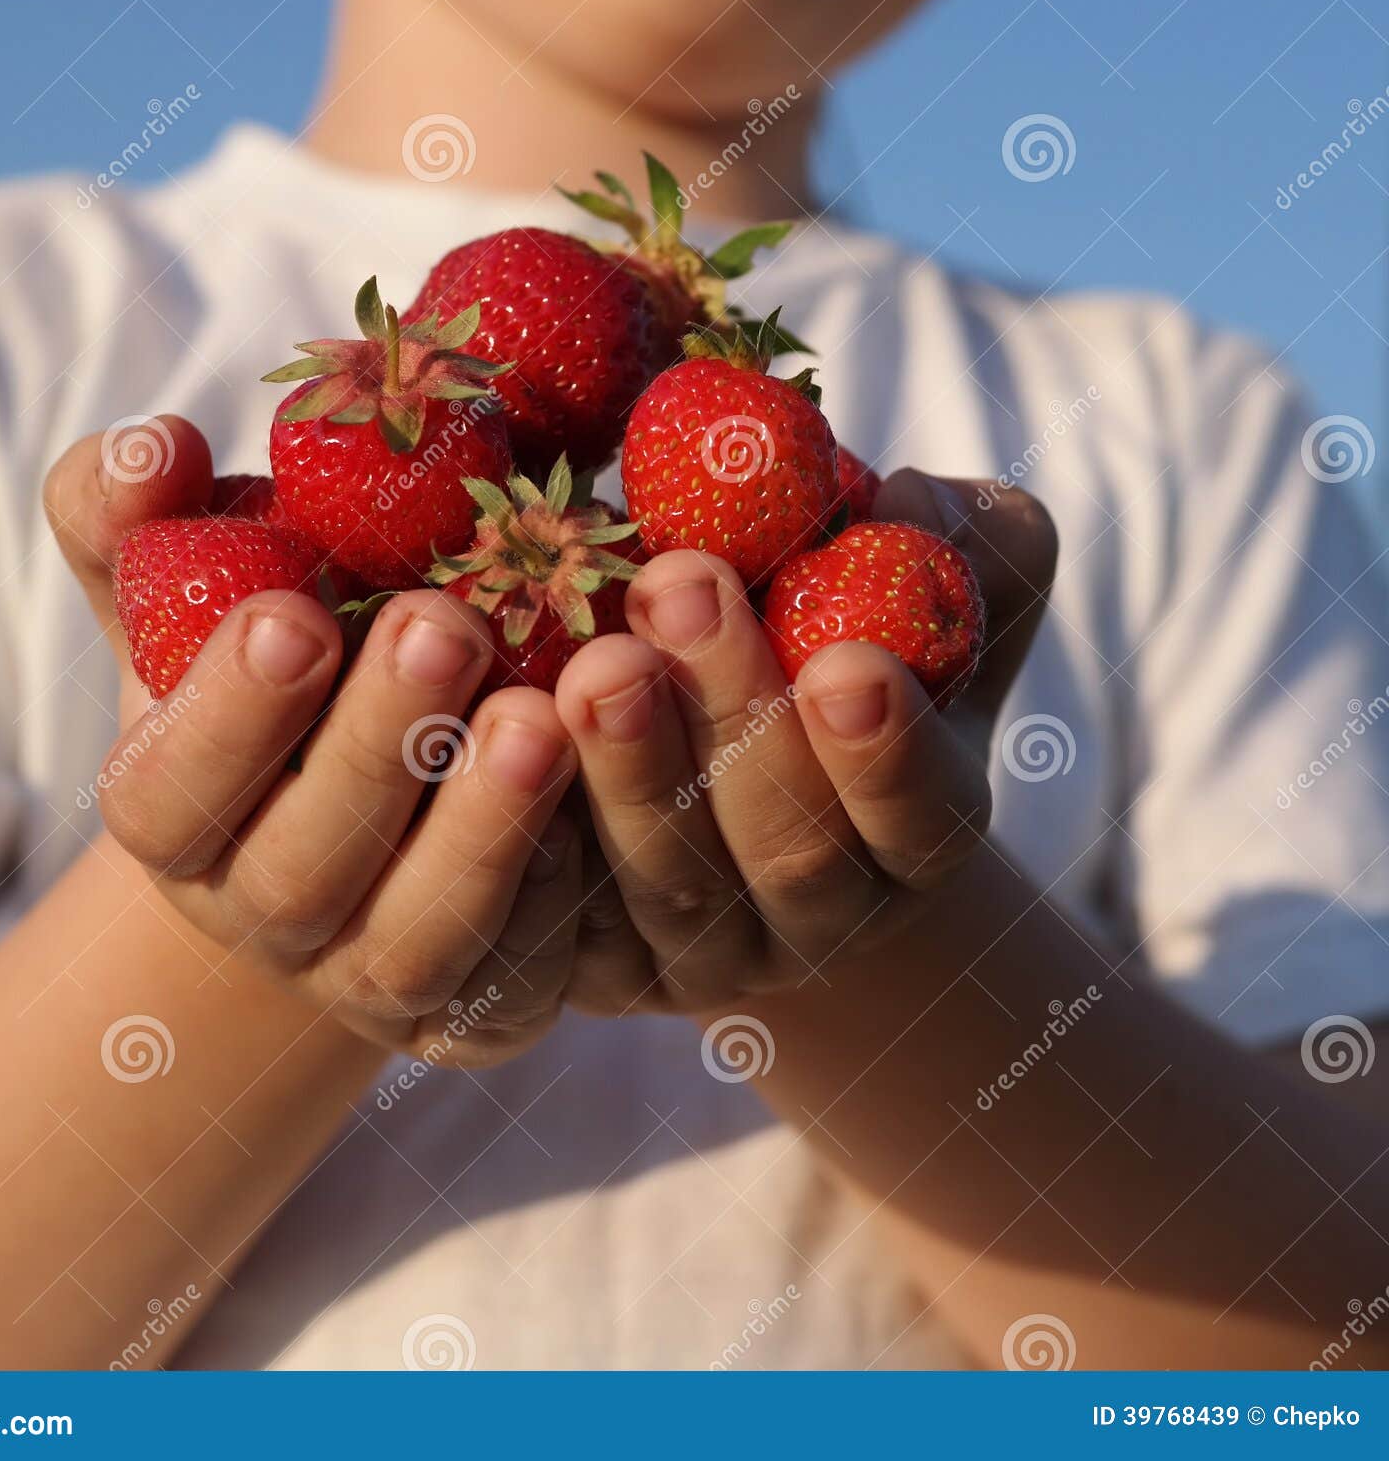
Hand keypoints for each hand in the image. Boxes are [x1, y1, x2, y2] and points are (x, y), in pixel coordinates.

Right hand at [43, 417, 582, 1063]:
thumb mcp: (197, 581)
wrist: (361, 789)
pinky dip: (571, 890)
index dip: (227, 715)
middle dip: (374, 749)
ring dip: (482, 832)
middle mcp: (266, 917)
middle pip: (303, 872)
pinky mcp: (482, 1006)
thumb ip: (142, 513)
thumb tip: (159, 448)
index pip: (170, 795)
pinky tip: (611, 789)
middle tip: (442, 627)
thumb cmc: (285, 657)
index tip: (291, 613)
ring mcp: (374, 976)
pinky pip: (529, 970)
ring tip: (540, 714)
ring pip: (421, 939)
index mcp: (177, 819)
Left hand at [554, 469, 1056, 1013]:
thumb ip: (961, 549)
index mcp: (916, 844)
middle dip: (734, 718)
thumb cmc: (834, 650)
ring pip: (667, 885)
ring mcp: (700, 955)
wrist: (725, 764)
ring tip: (593, 658)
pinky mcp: (593, 966)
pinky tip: (508, 740)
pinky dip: (534, 840)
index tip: (848, 663)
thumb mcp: (923, 600)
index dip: (888, 756)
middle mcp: (818, 922)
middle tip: (679, 591)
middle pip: (789, 855)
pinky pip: (558, 923)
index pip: (924, 821)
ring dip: (628, 770)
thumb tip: (912, 502)